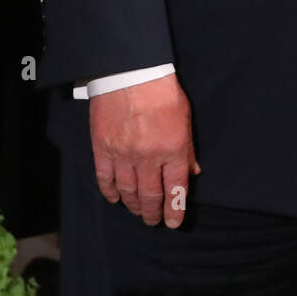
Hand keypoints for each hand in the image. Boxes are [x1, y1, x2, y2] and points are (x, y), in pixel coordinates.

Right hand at [89, 73, 200, 226]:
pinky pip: (105, 180)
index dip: (175, 210)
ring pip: (128, 192)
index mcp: (173, 148)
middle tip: (154, 221)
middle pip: (150, 195)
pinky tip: (115, 199)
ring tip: (138, 212)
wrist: (131, 72)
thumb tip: (193, 172)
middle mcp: (148, 157)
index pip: (175, 189)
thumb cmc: (162, 91)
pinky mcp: (103, 149)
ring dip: (133, 205)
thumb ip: (188, 148)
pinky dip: (110, 193)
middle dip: (153, 212)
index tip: (173, 223)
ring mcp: (123, 155)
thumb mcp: (185, 117)